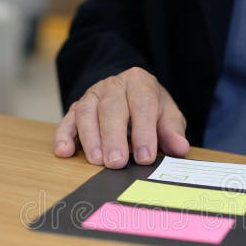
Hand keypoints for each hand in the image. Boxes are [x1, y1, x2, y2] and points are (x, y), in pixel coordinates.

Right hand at [54, 67, 189, 167]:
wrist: (129, 91)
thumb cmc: (150, 107)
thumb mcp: (167, 115)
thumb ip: (172, 131)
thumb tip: (181, 148)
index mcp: (140, 83)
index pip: (142, 104)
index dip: (144, 131)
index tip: (145, 157)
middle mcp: (114, 85)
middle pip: (112, 108)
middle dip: (114, 137)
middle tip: (116, 163)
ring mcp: (92, 95)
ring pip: (87, 113)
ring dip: (90, 138)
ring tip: (96, 161)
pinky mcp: (76, 108)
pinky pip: (68, 120)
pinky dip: (64, 136)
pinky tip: (64, 152)